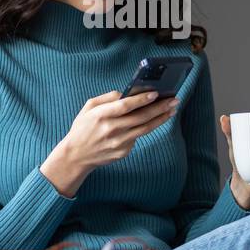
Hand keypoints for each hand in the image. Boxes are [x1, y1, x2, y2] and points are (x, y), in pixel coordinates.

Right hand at [41, 90, 178, 196]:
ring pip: (145, 128)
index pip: (125, 106)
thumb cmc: (83, 128)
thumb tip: (127, 93)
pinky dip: (145, 128)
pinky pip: (137, 137)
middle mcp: (111, 129)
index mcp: (101, 115)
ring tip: (171, 110)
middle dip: (160, 107)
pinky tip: (154, 121)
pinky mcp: (123, 152)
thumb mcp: (89, 108)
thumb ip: (107, 98)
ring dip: (161, 118)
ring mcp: (118, 143)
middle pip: (140, 117)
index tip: (156, 93)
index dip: (141, 100)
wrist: (76, 155)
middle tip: (173, 100)